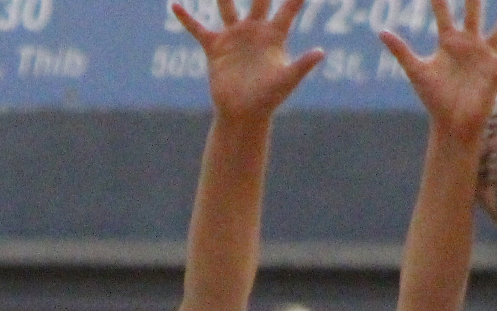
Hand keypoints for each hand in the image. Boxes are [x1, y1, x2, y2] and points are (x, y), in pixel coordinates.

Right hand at [172, 0, 324, 121]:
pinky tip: (175, 4)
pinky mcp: (216, 48)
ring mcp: (234, 37)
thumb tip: (321, 52)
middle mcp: (255, 30)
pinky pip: (198, 29)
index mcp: (274, 35)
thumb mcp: (286, 81)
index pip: (288, 7)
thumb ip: (302, 65)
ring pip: (226, 6)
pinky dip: (187, 18)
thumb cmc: (268, 99)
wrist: (243, 114)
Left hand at [380, 0, 496, 144]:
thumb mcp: (417, 71)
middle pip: (474, 10)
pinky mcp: (496, 73)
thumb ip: (401, 51)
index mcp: (449, 40)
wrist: (452, 124)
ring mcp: (485, 56)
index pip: (442, 10)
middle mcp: (470, 43)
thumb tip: (381, 32)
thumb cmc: (435, 99)